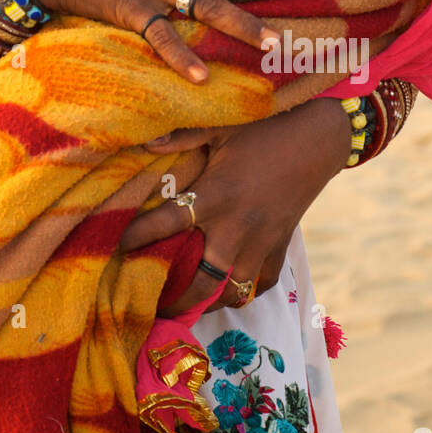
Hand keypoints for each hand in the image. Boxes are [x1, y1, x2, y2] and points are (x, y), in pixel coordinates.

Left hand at [118, 96, 352, 310]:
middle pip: (201, 280)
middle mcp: (238, 227)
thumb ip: (182, 136)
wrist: (317, 139)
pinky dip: (243, 293)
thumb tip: (143, 141)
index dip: (137, 237)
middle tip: (151, 305)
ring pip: (233, 291)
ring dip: (208, 301)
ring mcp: (262, 242)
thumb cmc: (264, 128)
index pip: (167, 223)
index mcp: (217, 195)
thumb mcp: (220, 126)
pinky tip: (225, 291)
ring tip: (184, 306)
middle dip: (175, 299)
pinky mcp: (280, 247)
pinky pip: (261, 285)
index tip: (114, 246)